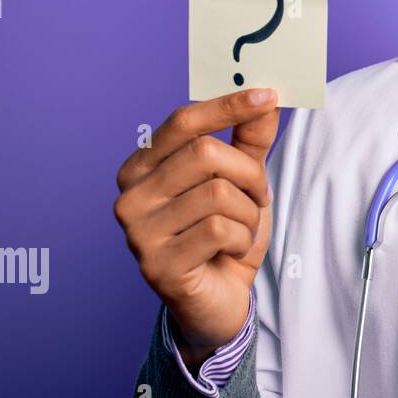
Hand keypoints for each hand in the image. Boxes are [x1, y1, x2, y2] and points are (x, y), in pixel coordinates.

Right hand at [113, 89, 280, 369]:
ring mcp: (138, 233)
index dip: (226, 106)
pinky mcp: (157, 265)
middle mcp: (130, 196)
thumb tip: (265, 98)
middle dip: (249, 174)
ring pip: (218, 194)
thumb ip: (249, 140)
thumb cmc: (224, 237)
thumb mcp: (242, 182)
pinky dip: (241, 239)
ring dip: (248, 213)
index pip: (183, 122)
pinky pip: (219, 230)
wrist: (218, 302)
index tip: (266, 94)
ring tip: (240, 230)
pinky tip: (230, 252)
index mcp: (142, 167)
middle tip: (258, 196)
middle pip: (206, 154)